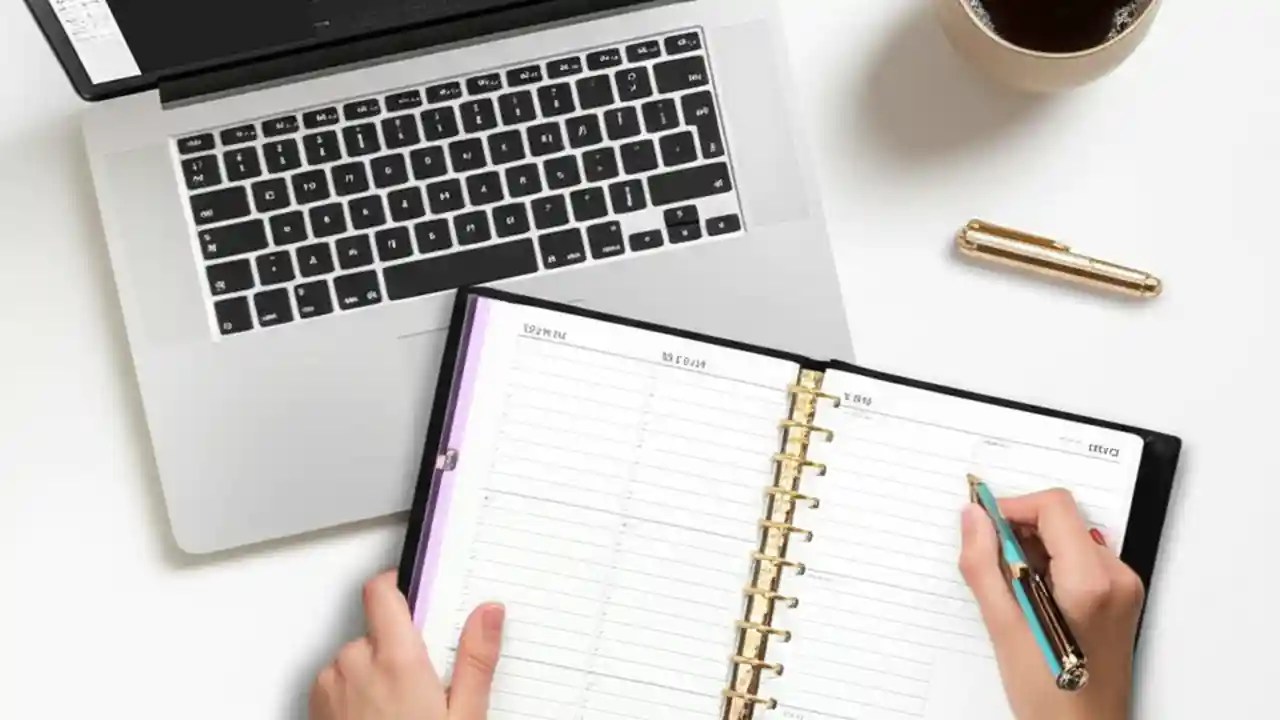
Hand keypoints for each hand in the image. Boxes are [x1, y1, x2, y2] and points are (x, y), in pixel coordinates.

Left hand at [310, 570, 504, 719]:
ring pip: (355, 656)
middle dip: (398, 646)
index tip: (416, 596)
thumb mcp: (465, 717)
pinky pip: (337, 681)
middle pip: (376, 629)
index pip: (382, 592)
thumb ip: (475, 659)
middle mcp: (354, 665)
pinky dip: (356, 692)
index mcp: (395, 660)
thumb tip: (488, 613)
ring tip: (401, 709)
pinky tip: (380, 718)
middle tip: (424, 681)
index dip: (398, 586)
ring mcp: (330, 686)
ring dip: (374, 670)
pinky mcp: (316, 706)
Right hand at [959, 489, 1144, 719]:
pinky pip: (1081, 561)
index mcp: (1092, 581)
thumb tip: (973, 520)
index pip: (1054, 507)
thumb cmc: (1051, 698)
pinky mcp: (1120, 598)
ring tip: (1014, 593)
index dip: (1013, 508)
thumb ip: (983, 564)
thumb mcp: (1003, 627)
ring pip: (1070, 539)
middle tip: (992, 563)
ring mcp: (1123, 588)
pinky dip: (1051, 567)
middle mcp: (1117, 578)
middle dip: (1021, 531)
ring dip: (1034, 551)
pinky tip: (1032, 600)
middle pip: (1063, 520)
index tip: (984, 524)